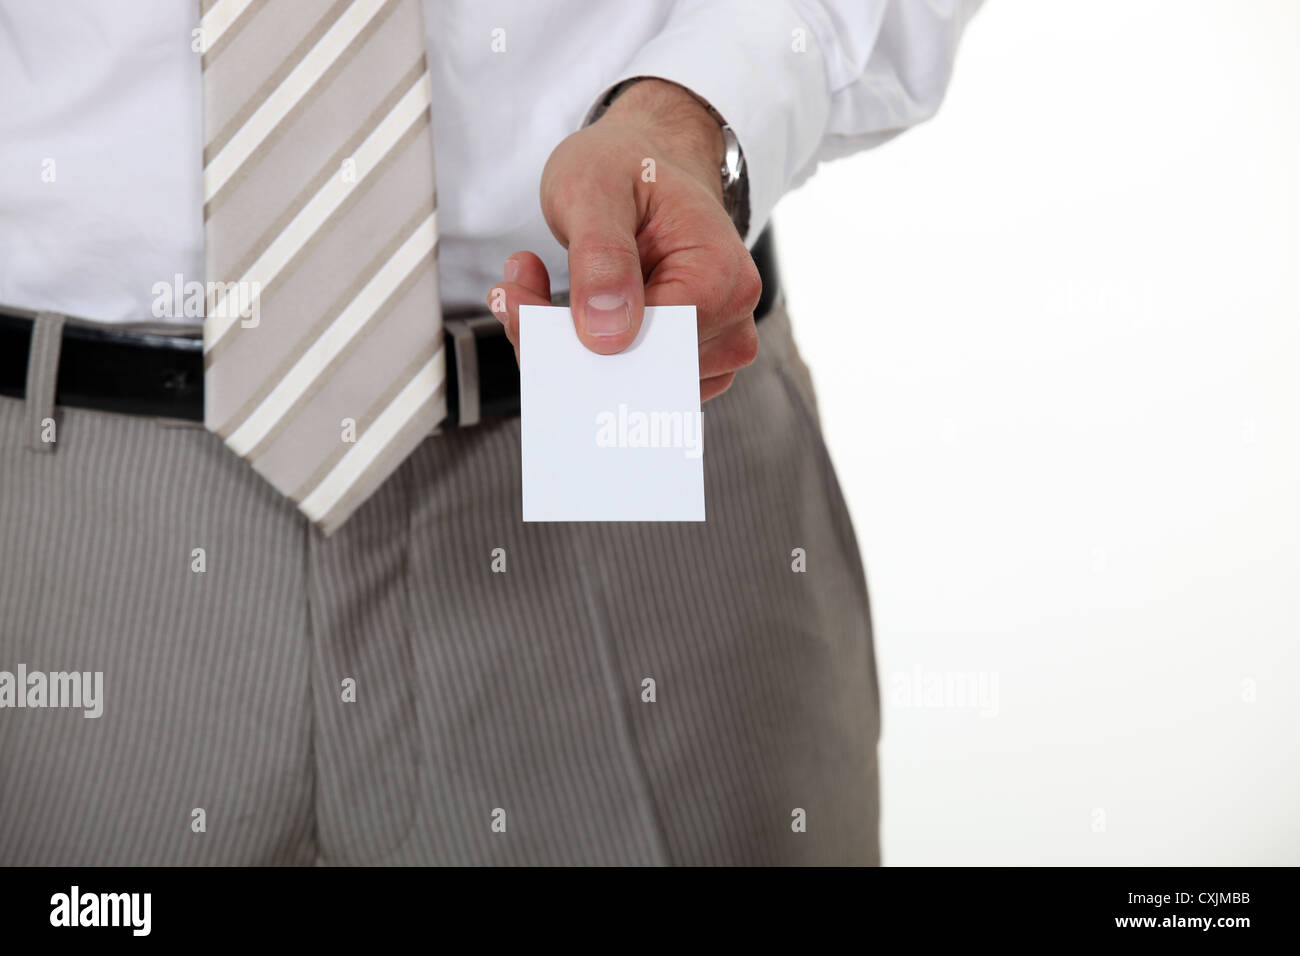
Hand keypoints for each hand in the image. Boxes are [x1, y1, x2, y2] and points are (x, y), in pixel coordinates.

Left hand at [486, 78, 761, 401]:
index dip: (577, 334)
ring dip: (563, 349)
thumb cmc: (629, 167)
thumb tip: (606, 335)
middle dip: (562, 345)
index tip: (521, 297)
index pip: (646, 344)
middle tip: (515, 295)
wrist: (646, 164)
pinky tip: (554, 307)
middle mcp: (729, 323)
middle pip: (635, 373)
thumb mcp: (596, 189)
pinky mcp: (683, 363)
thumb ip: (601, 258)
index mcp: (722, 278)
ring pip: (623, 385)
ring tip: (532, 290)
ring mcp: (711, 349)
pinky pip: (624, 381)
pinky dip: (577, 353)